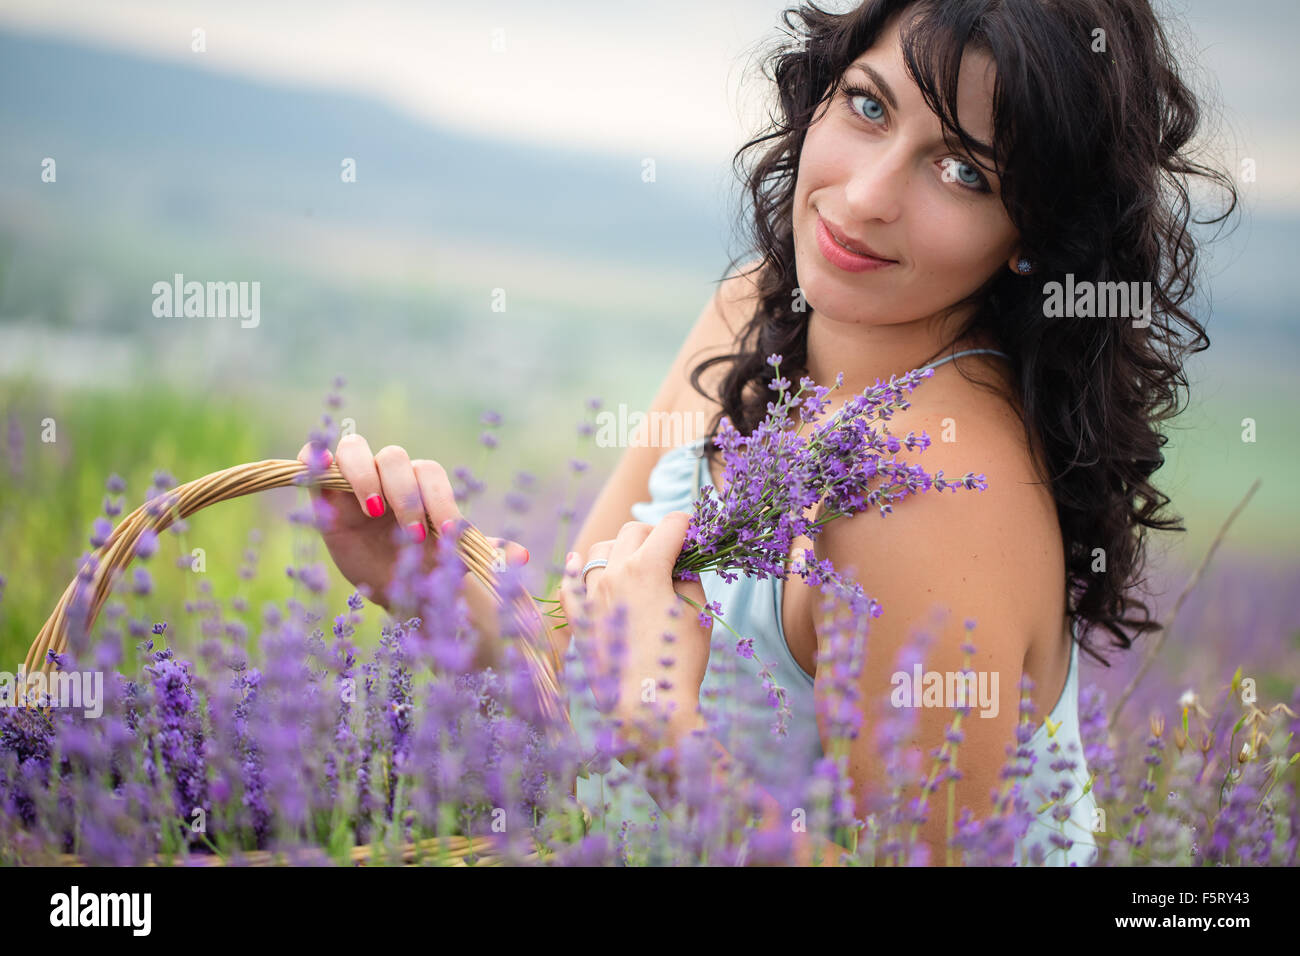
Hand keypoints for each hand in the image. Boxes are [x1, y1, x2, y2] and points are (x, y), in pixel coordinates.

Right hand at [296, 434, 527, 611]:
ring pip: (354, 450)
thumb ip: (486, 554)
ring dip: (365, 476)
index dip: (439, 499)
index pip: (429, 474)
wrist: (394, 593)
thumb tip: (521, 556)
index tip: (448, 533)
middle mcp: (390, 478)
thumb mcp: (457, 566)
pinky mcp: (323, 495)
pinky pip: (312, 460)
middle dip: (405, 494)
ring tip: (375, 511)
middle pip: (393, 458)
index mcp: (423, 487)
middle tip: (413, 536)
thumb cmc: (429, 574)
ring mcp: (354, 483)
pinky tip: (323, 477)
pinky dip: (315, 459)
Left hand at [558, 512, 711, 748]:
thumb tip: (680, 564)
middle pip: (633, 531)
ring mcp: (590, 595)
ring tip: (635, 562)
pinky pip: (569, 582)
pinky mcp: (578, 618)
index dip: (690, 526)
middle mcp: (613, 573)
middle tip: (672, 551)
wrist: (645, 707)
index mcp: (646, 568)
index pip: (671, 526)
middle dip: (656, 534)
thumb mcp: (696, 613)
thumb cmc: (678, 662)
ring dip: (619, 548)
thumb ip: (688, 578)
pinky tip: (580, 565)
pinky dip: (576, 569)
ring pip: (598, 550)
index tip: (697, 535)